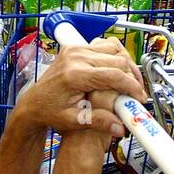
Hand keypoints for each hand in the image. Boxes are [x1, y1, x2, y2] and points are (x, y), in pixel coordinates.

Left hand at [13, 38, 145, 138]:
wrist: (33, 103)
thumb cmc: (50, 112)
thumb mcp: (74, 121)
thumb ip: (98, 122)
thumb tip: (120, 127)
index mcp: (75, 74)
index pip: (113, 75)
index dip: (131, 87)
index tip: (140, 98)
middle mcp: (76, 57)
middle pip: (117, 59)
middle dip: (132, 76)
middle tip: (137, 93)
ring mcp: (75, 49)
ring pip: (113, 49)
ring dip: (126, 64)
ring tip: (130, 83)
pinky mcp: (76, 48)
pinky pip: (103, 46)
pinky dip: (115, 56)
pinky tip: (118, 72)